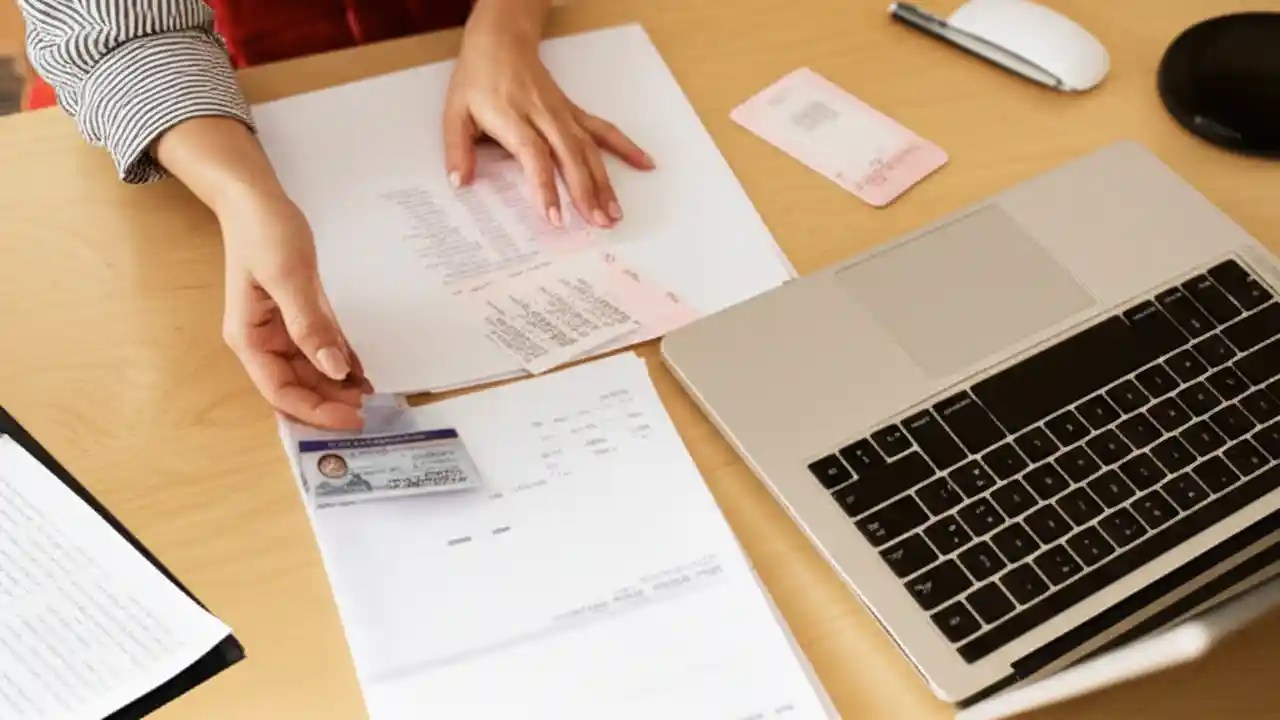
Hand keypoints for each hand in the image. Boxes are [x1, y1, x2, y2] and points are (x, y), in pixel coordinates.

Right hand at [218, 191, 370, 429]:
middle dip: (330, 402)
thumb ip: (309, 326)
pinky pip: (322, 347)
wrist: (256, 199)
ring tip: (371, 393)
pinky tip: (362, 372)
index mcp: (250, 339)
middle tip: (370, 408)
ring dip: (338, 385)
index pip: (280, 390)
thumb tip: (334, 370)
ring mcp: (281, 329)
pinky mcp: (299, 315)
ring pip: (312, 370)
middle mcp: (264, 341)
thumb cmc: (264, 233)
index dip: (315, 410)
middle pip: (298, 386)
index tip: (351, 418)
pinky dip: (341, 361)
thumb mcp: (288, 277)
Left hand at [443, 20, 654, 227]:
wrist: (501, 42)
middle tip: (597, 222)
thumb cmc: (477, 80)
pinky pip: (603, 130)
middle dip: (585, 192)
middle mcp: (543, 116)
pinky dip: (625, 147)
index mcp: (512, 118)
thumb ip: (457, 150)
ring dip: (605, 182)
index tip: (555, 217)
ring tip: (615, 213)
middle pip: (570, 156)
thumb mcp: (455, 113)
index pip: (534, 156)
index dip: (546, 187)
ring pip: (589, 149)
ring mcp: (563, 114)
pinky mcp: (574, 112)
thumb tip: (459, 183)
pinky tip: (645, 163)